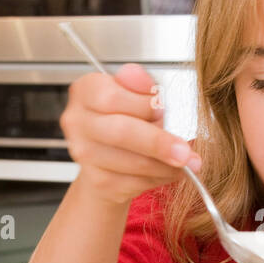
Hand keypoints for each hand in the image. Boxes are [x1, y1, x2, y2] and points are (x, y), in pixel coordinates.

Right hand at [60, 63, 199, 205]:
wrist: (108, 158)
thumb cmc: (126, 118)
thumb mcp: (136, 93)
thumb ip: (142, 86)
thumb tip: (143, 80)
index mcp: (86, 90)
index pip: (110, 98)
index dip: (143, 106)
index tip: (163, 111)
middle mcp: (78, 121)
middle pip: (120, 132)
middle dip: (159, 143)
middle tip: (185, 152)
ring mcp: (85, 153)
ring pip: (132, 162)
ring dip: (166, 164)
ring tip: (184, 160)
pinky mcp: (98, 181)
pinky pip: (135, 182)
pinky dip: (160, 177)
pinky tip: (169, 169)